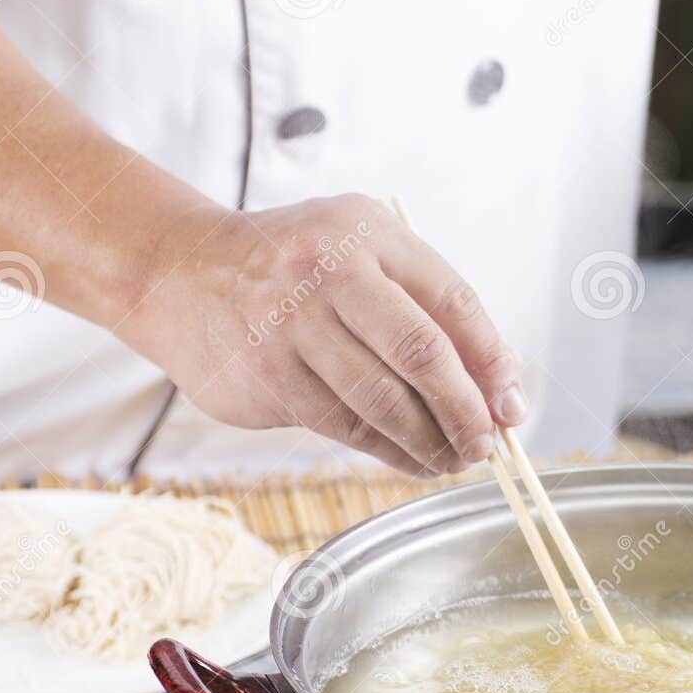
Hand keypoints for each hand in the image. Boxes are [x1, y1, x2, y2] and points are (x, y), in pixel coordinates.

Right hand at [116, 194, 525, 476]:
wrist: (179, 273)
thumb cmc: (290, 270)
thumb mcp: (358, 255)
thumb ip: (424, 306)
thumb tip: (498, 384)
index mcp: (367, 232)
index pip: (452, 303)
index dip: (492, 361)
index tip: (513, 404)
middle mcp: (330, 270)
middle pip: (422, 354)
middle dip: (466, 410)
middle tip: (487, 443)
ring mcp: (292, 324)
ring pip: (383, 400)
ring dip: (429, 441)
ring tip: (453, 458)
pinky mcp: (267, 374)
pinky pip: (344, 425)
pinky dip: (387, 451)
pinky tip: (410, 459)